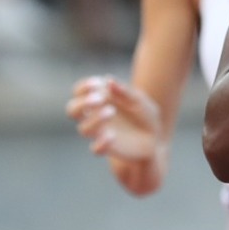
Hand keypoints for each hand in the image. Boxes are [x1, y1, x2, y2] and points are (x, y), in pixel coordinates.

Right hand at [67, 75, 163, 194]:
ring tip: (111, 111)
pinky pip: (95, 149)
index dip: (84, 87)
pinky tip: (112, 135)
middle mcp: (93, 116)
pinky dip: (101, 142)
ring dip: (94, 119)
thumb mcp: (139, 100)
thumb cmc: (144, 114)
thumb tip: (108, 80)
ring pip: (83, 129)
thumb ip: (125, 91)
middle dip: (81, 103)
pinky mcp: (107, 148)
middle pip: (72, 110)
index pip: (79, 92)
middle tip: (98, 99)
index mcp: (98, 100)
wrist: (156, 138)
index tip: (97, 83)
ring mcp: (99, 133)